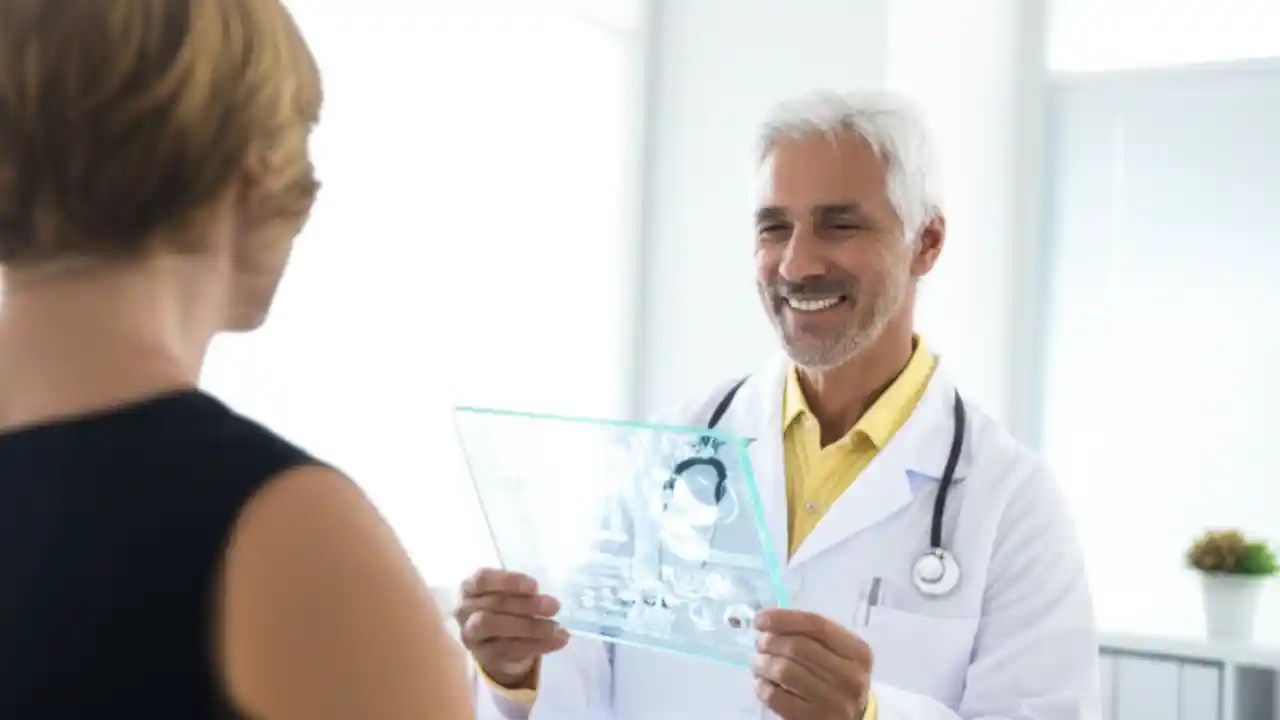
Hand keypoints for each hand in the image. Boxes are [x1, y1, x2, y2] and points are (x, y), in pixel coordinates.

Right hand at [454, 568, 569, 688]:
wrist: (496, 644)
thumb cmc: (504, 610)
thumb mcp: (511, 596)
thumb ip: (525, 594)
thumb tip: (551, 602)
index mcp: (470, 587)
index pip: (482, 579)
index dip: (508, 581)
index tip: (535, 586)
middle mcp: (464, 610)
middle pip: (493, 604)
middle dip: (526, 605)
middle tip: (554, 606)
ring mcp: (471, 635)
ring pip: (494, 626)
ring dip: (529, 626)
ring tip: (556, 628)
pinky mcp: (483, 656)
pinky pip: (507, 649)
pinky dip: (536, 645)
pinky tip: (556, 641)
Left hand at [752, 609, 872, 718]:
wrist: (852, 718)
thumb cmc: (838, 677)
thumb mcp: (838, 652)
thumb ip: (810, 634)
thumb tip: (767, 621)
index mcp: (857, 651)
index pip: (816, 624)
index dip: (783, 619)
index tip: (760, 619)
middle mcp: (850, 676)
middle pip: (797, 647)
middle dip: (770, 641)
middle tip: (759, 643)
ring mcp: (834, 701)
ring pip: (784, 671)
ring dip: (763, 663)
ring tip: (759, 663)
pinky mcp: (815, 719)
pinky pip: (776, 697)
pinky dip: (763, 687)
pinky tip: (763, 684)